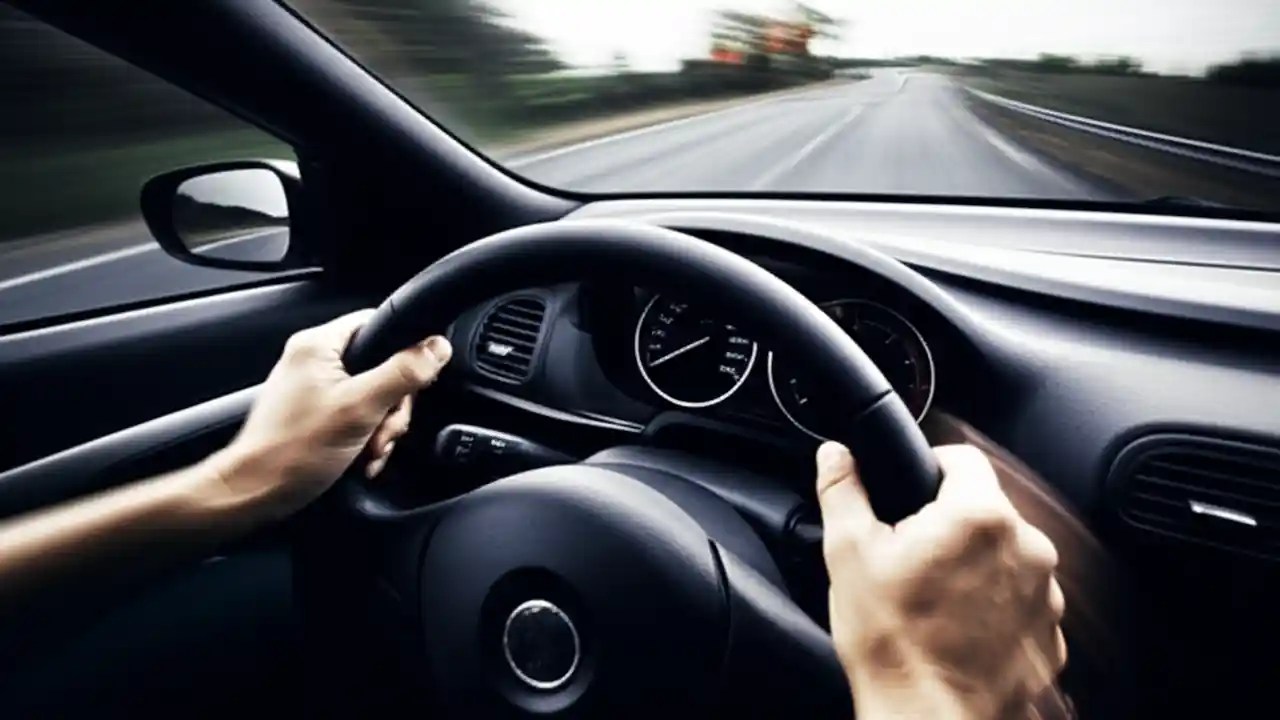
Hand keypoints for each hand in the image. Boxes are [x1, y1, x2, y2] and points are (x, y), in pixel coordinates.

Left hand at [211, 310, 451, 515]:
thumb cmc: (293, 451)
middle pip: (381, 365)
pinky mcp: (316, 414)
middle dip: (392, 405)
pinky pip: (358, 415)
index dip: (405, 351)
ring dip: (381, 427)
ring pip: (373, 395)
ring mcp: (314, 388)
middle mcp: (313, 360)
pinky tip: (362, 457)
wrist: (256, 493)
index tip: (415, 380)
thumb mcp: (362, 407)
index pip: (378, 324)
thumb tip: (437, 347)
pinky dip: (366, 437)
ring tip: (370, 449)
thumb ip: (404, 373)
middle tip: (384, 429)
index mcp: (318, 345)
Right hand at [817, 442, 1065, 719]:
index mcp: (979, 516)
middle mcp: (1027, 547)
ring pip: (1005, 554)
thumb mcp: (849, 555)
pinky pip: (1019, 599)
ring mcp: (1045, 594)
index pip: (962, 459)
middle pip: (985, 509)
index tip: (909, 494)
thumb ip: (844, 491)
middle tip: (909, 558)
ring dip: (974, 565)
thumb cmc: (893, 645)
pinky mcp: (1050, 634)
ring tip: (932, 600)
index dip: (929, 468)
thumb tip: (836, 455)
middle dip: (948, 524)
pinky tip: (956, 628)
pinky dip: (993, 606)